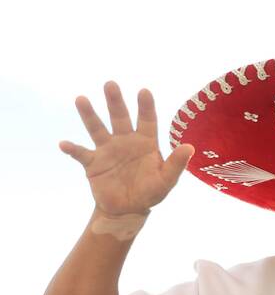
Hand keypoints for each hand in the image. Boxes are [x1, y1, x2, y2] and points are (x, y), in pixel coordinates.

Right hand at [59, 82, 194, 217]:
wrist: (128, 210)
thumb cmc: (150, 193)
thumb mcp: (166, 180)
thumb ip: (176, 164)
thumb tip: (190, 147)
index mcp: (145, 143)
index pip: (147, 121)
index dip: (146, 107)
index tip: (144, 91)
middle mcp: (125, 141)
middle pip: (119, 118)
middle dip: (115, 101)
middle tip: (110, 84)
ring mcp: (107, 150)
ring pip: (97, 128)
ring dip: (89, 115)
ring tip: (81, 99)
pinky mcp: (92, 163)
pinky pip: (80, 153)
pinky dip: (72, 149)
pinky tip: (64, 144)